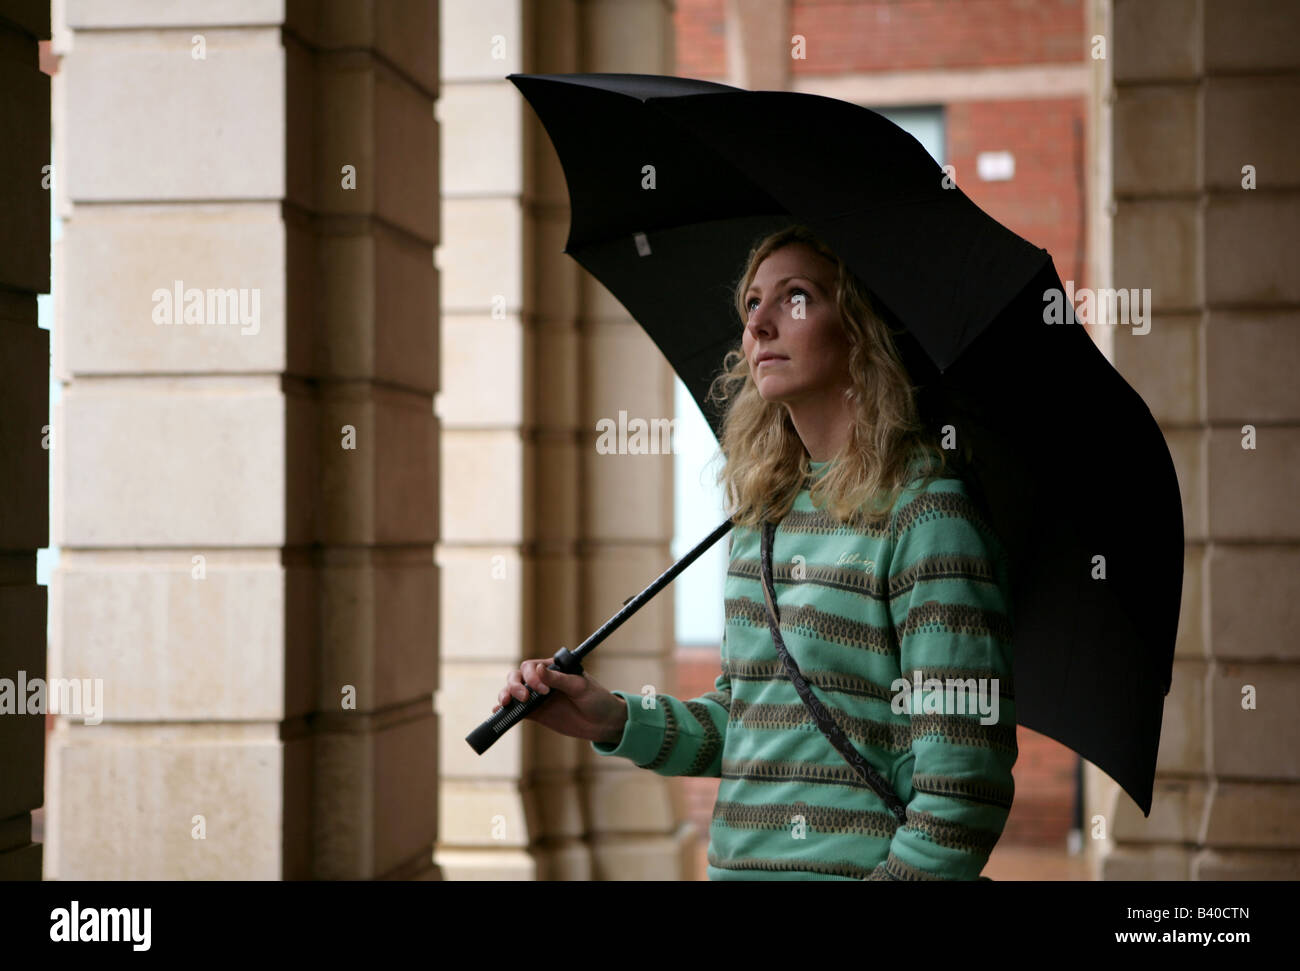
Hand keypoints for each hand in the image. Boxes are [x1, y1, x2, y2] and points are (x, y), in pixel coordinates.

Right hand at [493, 658, 627, 743]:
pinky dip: (507, 711)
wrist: (604, 723)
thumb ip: (558, 679)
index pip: (532, 667)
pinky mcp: (537, 714)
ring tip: (506, 703)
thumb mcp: (579, 687)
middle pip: (518, 677)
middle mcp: (542, 681)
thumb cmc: (597, 699)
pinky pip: (518, 711)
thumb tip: (538, 668)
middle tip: (524, 697)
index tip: (544, 691)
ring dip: (506, 695)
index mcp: (553, 669)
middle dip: (514, 685)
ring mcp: (538, 698)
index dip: (532, 677)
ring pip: (514, 692)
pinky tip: (499, 713)